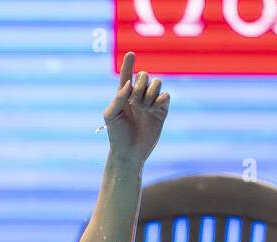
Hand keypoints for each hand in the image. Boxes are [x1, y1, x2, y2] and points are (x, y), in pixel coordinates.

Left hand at [104, 51, 169, 165]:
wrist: (129, 152)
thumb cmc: (116, 136)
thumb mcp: (110, 117)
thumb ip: (117, 99)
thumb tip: (128, 85)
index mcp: (123, 96)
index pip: (126, 76)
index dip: (129, 65)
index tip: (130, 53)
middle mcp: (138, 96)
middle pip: (145, 75)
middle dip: (141, 84)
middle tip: (134, 102)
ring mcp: (151, 102)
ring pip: (157, 83)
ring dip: (150, 93)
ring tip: (144, 108)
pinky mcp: (162, 110)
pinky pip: (166, 95)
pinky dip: (160, 100)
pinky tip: (153, 110)